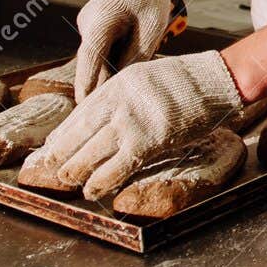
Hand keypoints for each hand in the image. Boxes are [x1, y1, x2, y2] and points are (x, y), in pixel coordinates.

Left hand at [38, 51, 244, 199]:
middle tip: (49, 166)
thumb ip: (125, 95)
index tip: (52, 144)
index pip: (82, 110)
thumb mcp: (148, 77)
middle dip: (62, 151)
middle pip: (81, 130)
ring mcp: (134, 119)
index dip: (65, 131)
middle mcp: (121, 100)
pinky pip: (119, 165)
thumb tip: (106, 119)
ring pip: (93, 150)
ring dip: (76, 168)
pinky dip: (102, 179)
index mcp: (119, 83)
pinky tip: (92, 189)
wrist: (217, 79)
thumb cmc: (189, 81)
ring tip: (66, 180)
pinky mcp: (150, 138)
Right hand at [73, 0, 171, 100]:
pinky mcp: (93, 27)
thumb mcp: (151, 27)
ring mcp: (88, 24)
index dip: (86, 82)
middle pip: (92, 60)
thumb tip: (125, 81)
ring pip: (96, 56)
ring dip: (108, 68)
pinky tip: (126, 61)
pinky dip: (110, 58)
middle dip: (98, 82)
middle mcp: (88, 23)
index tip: (82, 105)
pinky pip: (100, 48)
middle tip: (106, 109)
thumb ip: (137, 54)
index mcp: (100, 20)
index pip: (89, 57)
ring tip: (123, 86)